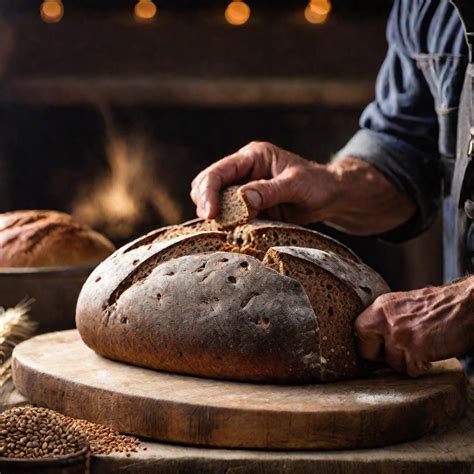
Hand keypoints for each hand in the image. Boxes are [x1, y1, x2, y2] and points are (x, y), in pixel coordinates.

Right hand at [191, 141, 415, 233]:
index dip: (209, 192)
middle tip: (215, 223)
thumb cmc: (318, 184)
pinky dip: (226, 223)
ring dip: (215, 214)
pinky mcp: (247, 205)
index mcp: (252, 157)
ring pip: (214, 200)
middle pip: (207, 183)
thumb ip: (270, 191)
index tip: (211, 215)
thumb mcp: (296, 185)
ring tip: (225, 227)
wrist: (331, 196)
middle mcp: (243, 169)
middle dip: (206, 202)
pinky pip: (228, 214)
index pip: (219, 171)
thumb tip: (242, 199)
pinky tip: (232, 231)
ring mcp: (243, 187)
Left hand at [355, 278, 473, 376]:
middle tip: (400, 353)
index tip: (379, 348)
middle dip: (383, 357)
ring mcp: (399, 336)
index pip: (358, 331)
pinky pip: (411, 370)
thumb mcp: (404, 304)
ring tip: (423, 347)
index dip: (368, 343)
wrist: (466, 305)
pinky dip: (422, 367)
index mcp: (381, 307)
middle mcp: (385, 320)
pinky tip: (431, 353)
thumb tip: (374, 339)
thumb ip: (386, 318)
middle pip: (367, 351)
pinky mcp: (416, 350)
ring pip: (393, 364)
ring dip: (408, 362)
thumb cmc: (439, 306)